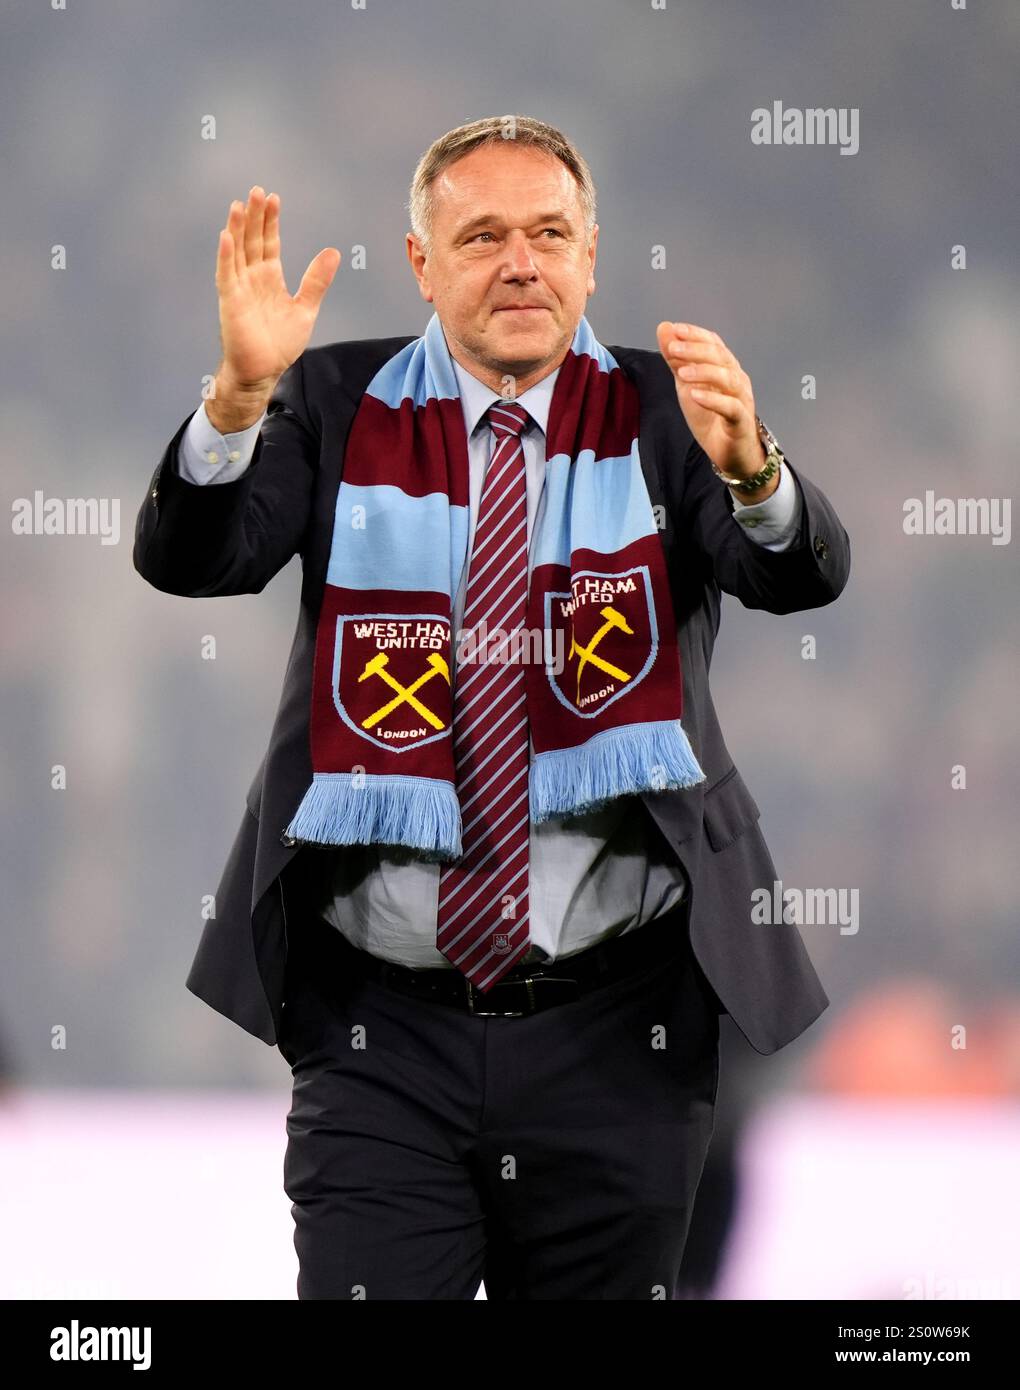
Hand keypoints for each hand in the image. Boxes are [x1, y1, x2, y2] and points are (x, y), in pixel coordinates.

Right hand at [215, 186, 340, 396]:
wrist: (264, 371)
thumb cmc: (280, 343)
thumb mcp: (305, 308)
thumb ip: (316, 280)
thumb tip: (334, 252)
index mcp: (270, 278)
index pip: (269, 242)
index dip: (271, 221)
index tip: (274, 198)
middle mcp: (252, 278)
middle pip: (252, 240)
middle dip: (254, 216)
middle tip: (257, 191)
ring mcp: (239, 288)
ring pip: (237, 252)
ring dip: (237, 228)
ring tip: (240, 204)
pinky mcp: (231, 302)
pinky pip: (226, 275)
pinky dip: (226, 256)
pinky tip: (226, 236)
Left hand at [655, 321, 763, 483]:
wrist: (729, 452)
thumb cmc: (711, 416)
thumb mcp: (687, 385)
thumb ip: (676, 359)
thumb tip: (664, 328)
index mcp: (725, 366)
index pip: (713, 342)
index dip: (695, 334)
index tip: (674, 330)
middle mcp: (736, 378)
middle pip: (720, 356)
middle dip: (695, 349)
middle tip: (672, 348)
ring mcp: (741, 398)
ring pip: (727, 378)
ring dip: (704, 372)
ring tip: (682, 373)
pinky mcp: (741, 421)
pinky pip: (730, 407)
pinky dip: (713, 400)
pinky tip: (695, 395)